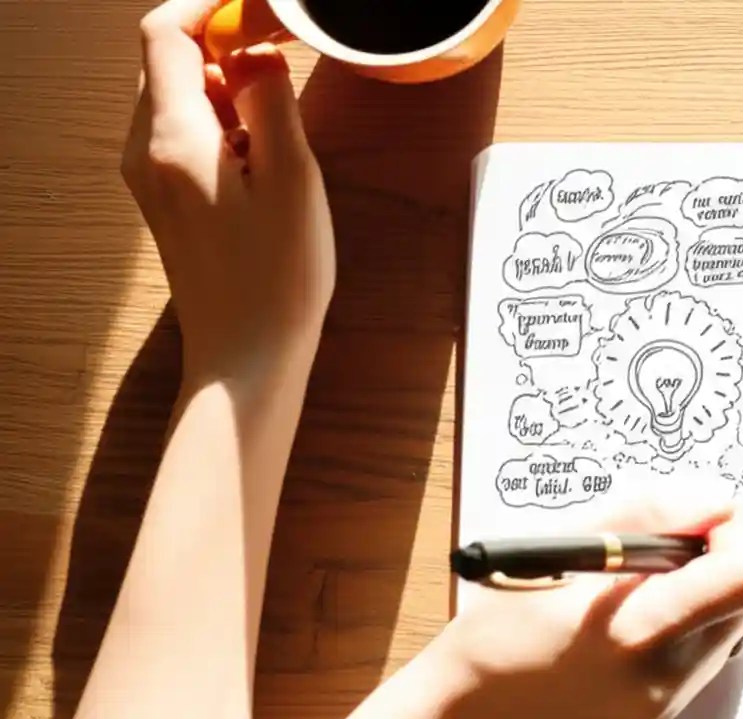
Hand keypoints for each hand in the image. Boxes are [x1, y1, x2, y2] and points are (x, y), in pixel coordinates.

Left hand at [122, 0, 333, 383]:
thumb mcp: (291, 177)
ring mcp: (150, 177)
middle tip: (281, 46)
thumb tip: (254, 54)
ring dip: (222, 82)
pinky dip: (219, 118)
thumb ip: (269, 100)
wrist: (248, 355)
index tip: (259, 9)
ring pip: (175, 95)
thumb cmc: (278, 275)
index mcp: (172, 138)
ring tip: (278, 105)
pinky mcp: (166, 198)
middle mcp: (145, 151)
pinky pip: (182, 131)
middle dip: (220, 41)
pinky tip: (262, 150)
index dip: (209, 6)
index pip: (163, 33)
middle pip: (165, 60)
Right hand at [351, 497, 742, 718]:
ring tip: (641, 581)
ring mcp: (672, 701)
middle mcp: (668, 676)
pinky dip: (688, 620)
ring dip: (706, 586)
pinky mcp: (669, 712)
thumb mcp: (560, 556)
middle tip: (667, 543)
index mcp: (639, 630)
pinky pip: (708, 651)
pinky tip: (634, 613)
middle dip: (721, 554)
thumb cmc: (497, 642)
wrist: (467, 718)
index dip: (734, 529)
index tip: (699, 518)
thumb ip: (644, 518)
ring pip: (736, 623)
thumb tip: (711, 497)